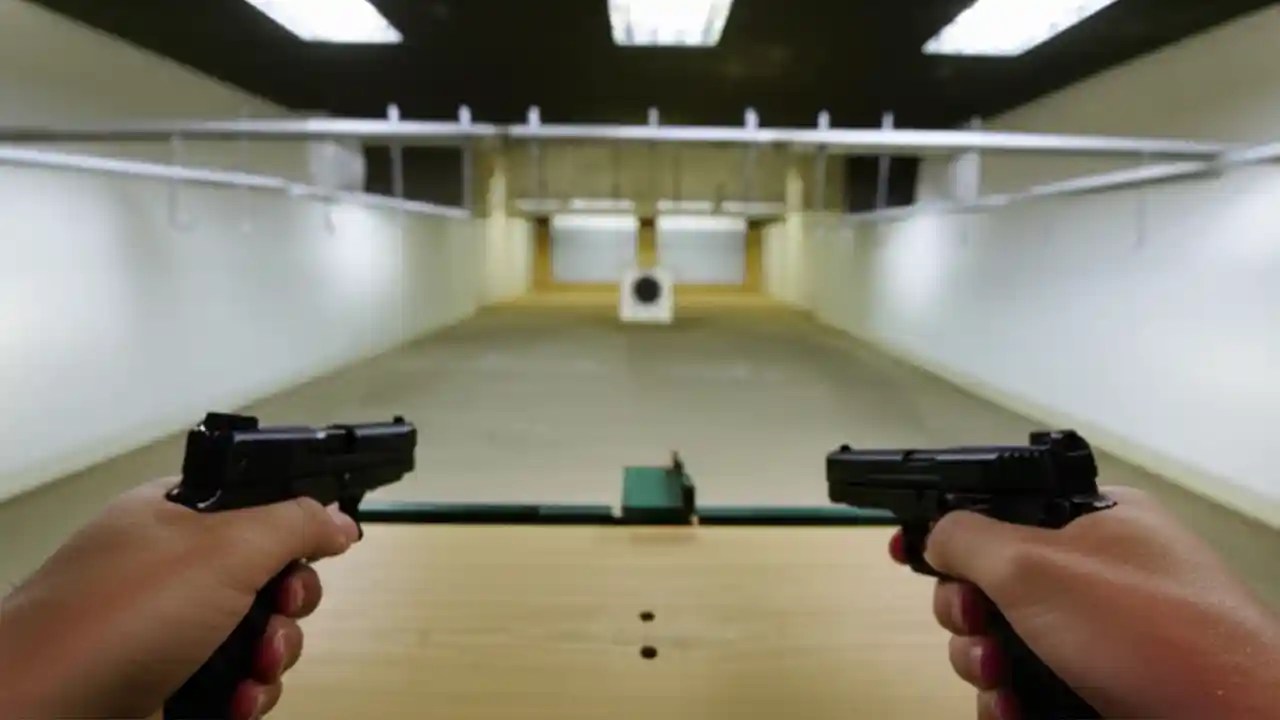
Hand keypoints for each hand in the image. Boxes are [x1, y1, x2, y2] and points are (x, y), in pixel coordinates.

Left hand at [0, 479, 359, 719]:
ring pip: (258, 635)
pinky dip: (248, 694)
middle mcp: (170, 571)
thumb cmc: (111, 617)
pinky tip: (238, 701)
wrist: (44, 716)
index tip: (320, 545)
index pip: (253, 503)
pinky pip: (235, 684)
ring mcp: (167, 632)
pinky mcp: (168, 686)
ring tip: (257, 668)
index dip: (292, 523)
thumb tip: (339, 519)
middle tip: (283, 607)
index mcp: (172, 517)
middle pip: (268, 575)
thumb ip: (295, 522)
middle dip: (291, 600)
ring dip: (275, 654)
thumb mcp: (224, 547)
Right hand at [890, 487, 1279, 719]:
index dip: (948, 526)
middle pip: (990, 581)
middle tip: (975, 623)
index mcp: (1095, 519)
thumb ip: (968, 537)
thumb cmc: (1161, 637)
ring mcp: (1102, 637)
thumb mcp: (1037, 566)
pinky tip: (1015, 710)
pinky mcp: (1100, 689)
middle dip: (965, 611)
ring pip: (1003, 641)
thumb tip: (935, 532)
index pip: (1001, 505)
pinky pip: (1027, 688)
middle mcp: (1098, 574)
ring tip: (1001, 676)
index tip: (906, 548)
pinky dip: (1008, 702)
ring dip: (982, 662)